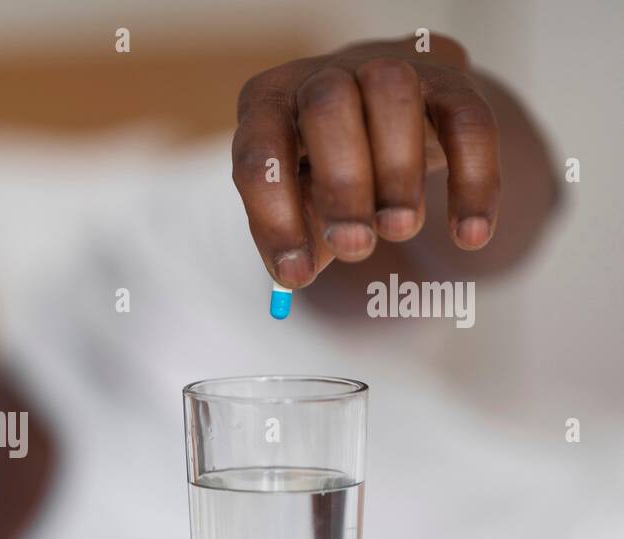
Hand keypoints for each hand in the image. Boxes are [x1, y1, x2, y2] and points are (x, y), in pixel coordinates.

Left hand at [232, 35, 499, 288]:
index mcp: (268, 104)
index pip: (259, 153)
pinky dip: (474, 180)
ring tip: (400, 230)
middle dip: (342, 184)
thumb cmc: (325, 167)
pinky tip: (471, 235)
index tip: (298, 274)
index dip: (275, 218)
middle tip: (356, 247)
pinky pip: (469, 121)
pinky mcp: (449, 81)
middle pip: (327, 107)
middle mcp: (322, 76)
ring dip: (398, 170)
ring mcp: (386, 67)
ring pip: (394, 94)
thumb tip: (297, 271)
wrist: (387, 112)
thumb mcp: (299, 198)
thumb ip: (296, 231)